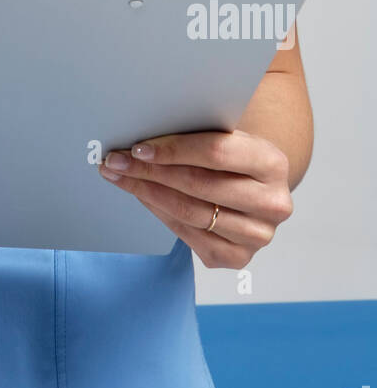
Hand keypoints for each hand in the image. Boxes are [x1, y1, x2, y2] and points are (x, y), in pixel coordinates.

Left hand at [98, 128, 293, 267]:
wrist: (255, 189)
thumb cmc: (232, 156)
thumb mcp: (227, 135)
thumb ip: (198, 130)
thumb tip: (142, 130)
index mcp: (272, 163)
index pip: (216, 152)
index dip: (173, 149)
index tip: (137, 148)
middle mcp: (272, 203)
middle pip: (198, 185)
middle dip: (149, 172)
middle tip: (115, 161)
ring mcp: (257, 235)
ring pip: (189, 212)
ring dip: (147, 193)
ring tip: (119, 177)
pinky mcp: (238, 258)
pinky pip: (188, 235)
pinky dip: (160, 213)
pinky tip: (142, 197)